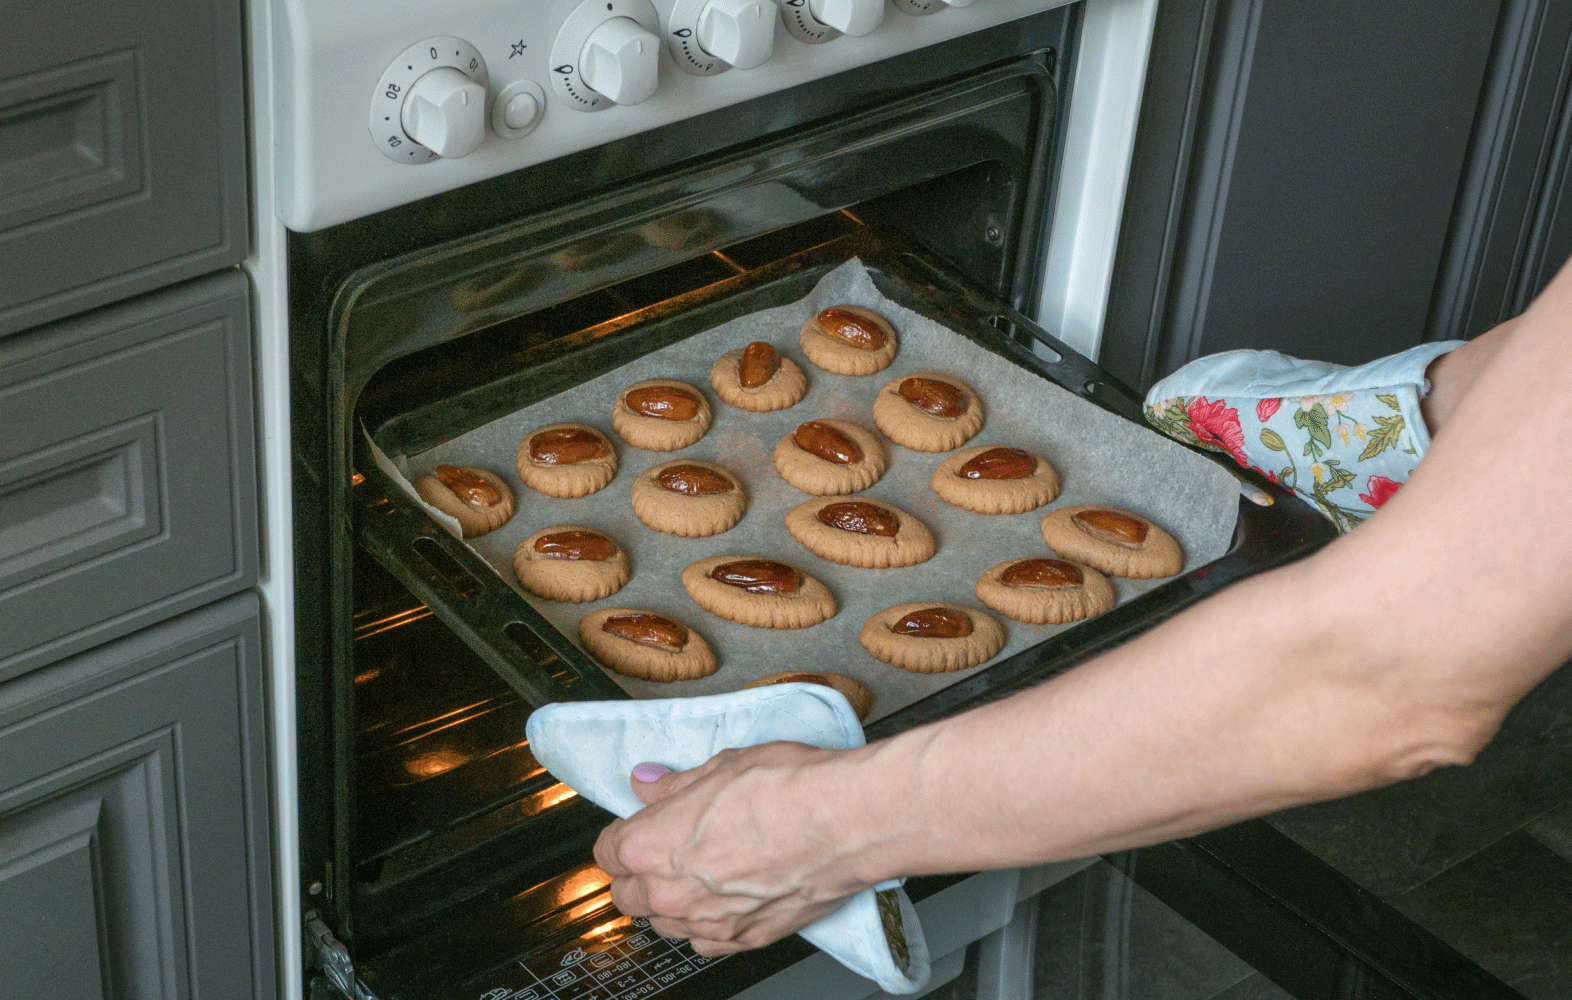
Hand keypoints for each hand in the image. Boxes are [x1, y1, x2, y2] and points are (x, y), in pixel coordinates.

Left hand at [593, 741, 875, 954]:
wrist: (844, 822)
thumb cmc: (788, 789)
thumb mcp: (721, 766)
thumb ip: (676, 785)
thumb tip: (651, 784)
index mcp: (650, 843)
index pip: (607, 851)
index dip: (621, 835)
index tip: (636, 826)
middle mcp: (671, 891)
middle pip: (627, 894)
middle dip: (638, 873)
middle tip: (664, 850)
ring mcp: (706, 921)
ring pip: (663, 923)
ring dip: (670, 902)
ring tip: (698, 874)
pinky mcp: (744, 939)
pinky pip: (705, 942)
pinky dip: (707, 924)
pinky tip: (724, 899)